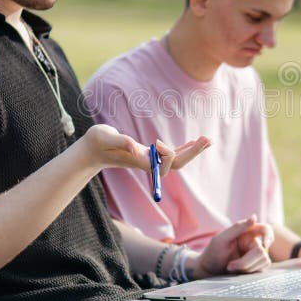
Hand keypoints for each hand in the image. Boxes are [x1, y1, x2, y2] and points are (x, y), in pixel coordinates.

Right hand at [83, 125, 209, 173]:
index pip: (166, 162)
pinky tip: (194, 143)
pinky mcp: (148, 154)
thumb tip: (135, 146)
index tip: (160, 142)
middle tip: (208, 139)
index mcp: (140, 159)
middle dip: (193, 152)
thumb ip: (119, 141)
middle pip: (176, 163)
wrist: (91, 150)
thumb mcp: (105, 137)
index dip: (171, 153)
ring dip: (193, 150)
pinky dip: (184, 148)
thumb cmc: (97, 142)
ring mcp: (149, 159)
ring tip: (207, 140)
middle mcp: (148, 161)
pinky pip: (171, 154)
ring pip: (177, 159)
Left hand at [192, 215, 273, 278]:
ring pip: (263, 261)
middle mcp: (254, 242)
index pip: (265, 229)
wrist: (209, 270)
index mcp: (247, 232)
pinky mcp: (257, 266)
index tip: (264, 245)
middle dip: (246, 261)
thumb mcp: (221, 239)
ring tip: (231, 267)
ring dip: (246, 267)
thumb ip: (238, 227)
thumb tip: (254, 217)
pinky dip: (249, 272)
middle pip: (262, 251)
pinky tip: (238, 272)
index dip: (269, 236)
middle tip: (230, 266)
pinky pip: (261, 269)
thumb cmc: (213, 252)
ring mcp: (256, 255)